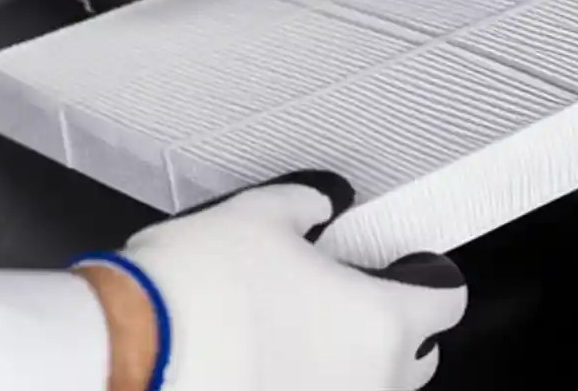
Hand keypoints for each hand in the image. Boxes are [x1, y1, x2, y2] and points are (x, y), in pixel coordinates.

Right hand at [75, 171, 466, 390]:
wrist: (129, 353)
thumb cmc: (197, 288)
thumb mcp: (259, 214)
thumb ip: (306, 205)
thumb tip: (319, 205)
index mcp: (381, 322)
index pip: (448, 304)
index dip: (432, 279)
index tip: (414, 271)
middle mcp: (370, 383)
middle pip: (414, 357)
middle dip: (394, 328)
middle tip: (350, 298)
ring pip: (368, 389)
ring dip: (352, 365)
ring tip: (302, 334)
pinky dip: (310, 385)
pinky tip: (271, 366)